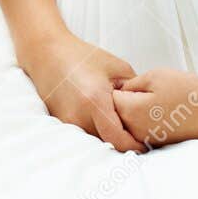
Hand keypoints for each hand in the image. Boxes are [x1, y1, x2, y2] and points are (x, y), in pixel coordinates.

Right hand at [19, 31, 145, 152]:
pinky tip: (100, 115)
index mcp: (94, 101)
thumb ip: (136, 92)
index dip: (135, 146)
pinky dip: (95, 129)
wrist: (47, 52)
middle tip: (136, 131)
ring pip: (96, 140)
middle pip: (108, 143)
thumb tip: (150, 112)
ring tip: (117, 120)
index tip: (145, 143)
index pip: (118, 140)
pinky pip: (84, 133)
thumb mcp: (118, 68)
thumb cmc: (83, 56)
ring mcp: (67, 121)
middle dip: (123, 141)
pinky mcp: (61, 122)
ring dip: (108, 135)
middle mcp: (78, 115)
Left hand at [110, 68, 197, 146]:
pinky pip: (142, 130)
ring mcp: (147, 140)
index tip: (134, 82)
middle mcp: (135, 131)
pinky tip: (164, 113)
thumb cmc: (190, 93)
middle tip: (147, 91)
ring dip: (136, 112)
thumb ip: (131, 84)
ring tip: (158, 102)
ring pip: (129, 122)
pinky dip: (147, 121)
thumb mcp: (156, 76)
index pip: (109, 98)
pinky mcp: (159, 144)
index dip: (120, 86)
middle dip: (125, 101)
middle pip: (117, 113)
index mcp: (131, 112)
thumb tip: (119, 92)